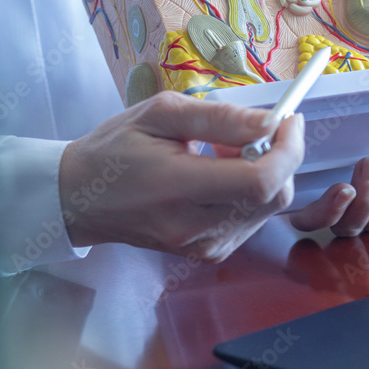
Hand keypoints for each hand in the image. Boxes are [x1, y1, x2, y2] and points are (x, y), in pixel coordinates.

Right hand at [59, 91, 368, 262]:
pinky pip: (253, 219)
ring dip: (264, 173)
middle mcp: (196, 228)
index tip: (290, 119)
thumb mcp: (162, 114)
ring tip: (223, 152)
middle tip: (249, 131)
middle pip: (274, 196)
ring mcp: (204, 247)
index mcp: (178, 188)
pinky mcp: (209, 254)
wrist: (79, 199)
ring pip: (268, 208)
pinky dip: (251, 192)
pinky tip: (220, 176)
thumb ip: (221, 118)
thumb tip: (271, 123)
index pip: (260, 180)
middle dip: (279, 157)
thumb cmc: (116, 148)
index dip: (288, 148)